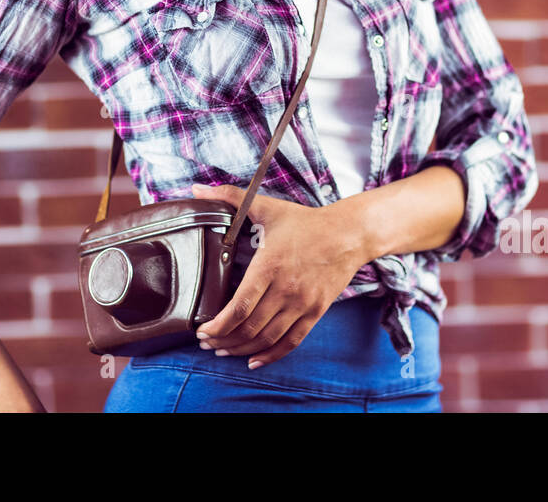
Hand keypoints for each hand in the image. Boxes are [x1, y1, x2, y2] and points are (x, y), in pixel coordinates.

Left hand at [190, 183, 366, 369]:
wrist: (349, 234)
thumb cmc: (305, 222)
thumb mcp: (267, 207)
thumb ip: (230, 197)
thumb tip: (198, 188)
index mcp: (270, 265)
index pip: (240, 308)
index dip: (217, 326)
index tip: (201, 331)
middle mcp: (286, 289)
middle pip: (249, 328)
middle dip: (222, 341)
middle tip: (206, 343)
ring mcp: (302, 304)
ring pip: (267, 339)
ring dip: (241, 349)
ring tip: (223, 351)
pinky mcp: (315, 313)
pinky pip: (291, 342)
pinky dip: (271, 356)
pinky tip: (254, 361)